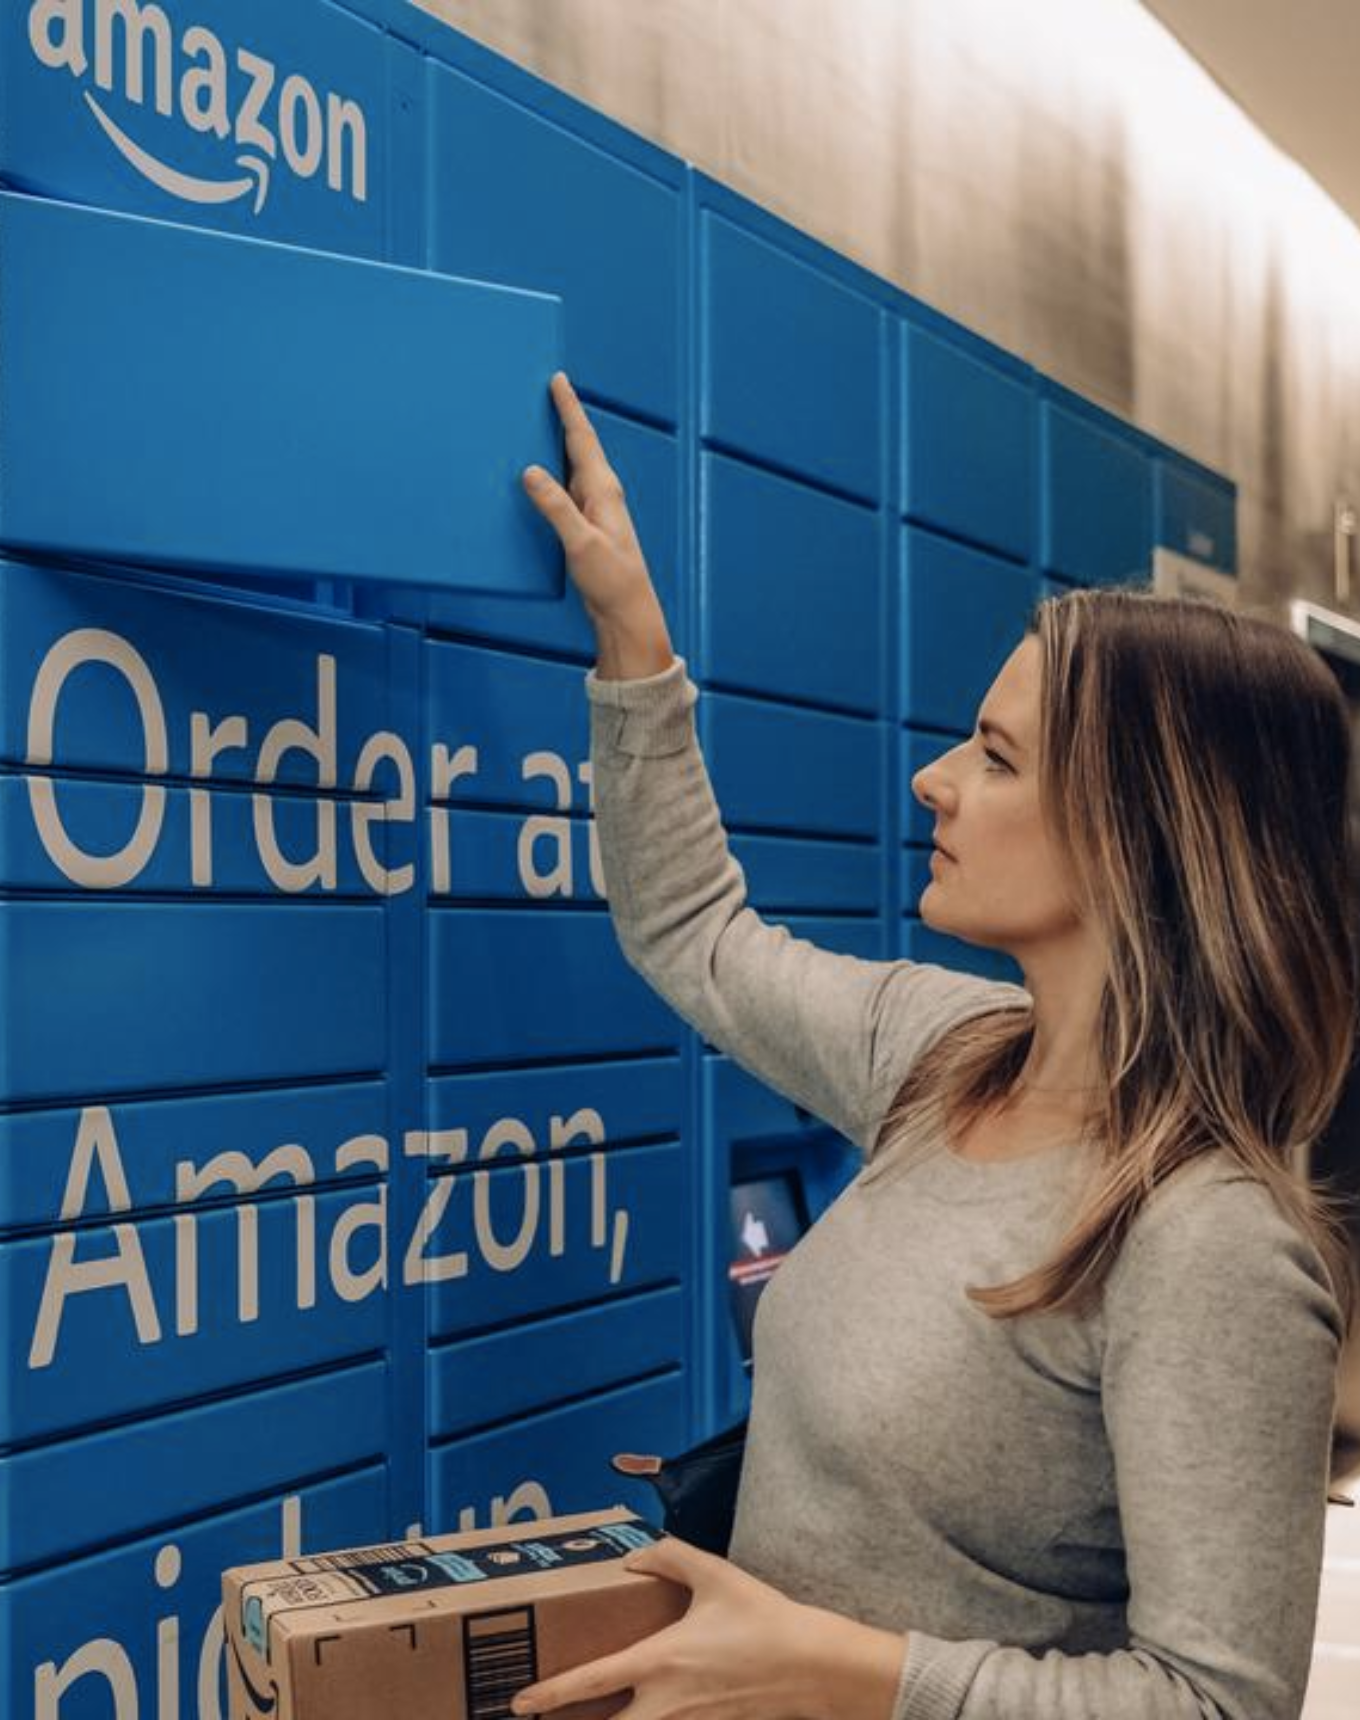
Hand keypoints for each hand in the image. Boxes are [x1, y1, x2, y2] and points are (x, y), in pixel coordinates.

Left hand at [509, 1535, 824, 1719]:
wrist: (811, 1665)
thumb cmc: (762, 1619)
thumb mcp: (715, 1575)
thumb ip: (670, 1557)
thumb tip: (636, 1557)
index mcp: (660, 1660)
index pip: (591, 1681)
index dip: (549, 1694)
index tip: (518, 1701)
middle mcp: (667, 1702)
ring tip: (591, 1717)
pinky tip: (651, 1711)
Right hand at [522, 371, 669, 639]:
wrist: (626, 612)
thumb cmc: (611, 580)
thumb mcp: (580, 544)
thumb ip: (556, 508)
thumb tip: (531, 472)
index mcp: (603, 490)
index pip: (583, 439)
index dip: (569, 408)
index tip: (558, 380)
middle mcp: (601, 493)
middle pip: (579, 445)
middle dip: (563, 417)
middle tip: (545, 390)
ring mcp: (595, 509)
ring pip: (572, 465)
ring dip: (557, 444)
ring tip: (537, 423)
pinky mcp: (586, 525)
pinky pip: (566, 488)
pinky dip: (553, 473)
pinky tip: (539, 476)